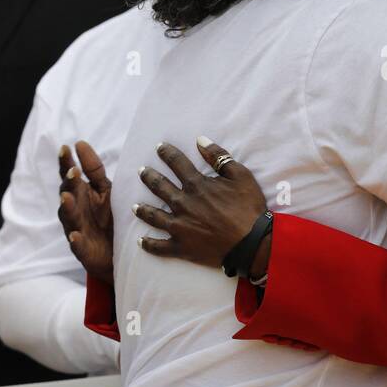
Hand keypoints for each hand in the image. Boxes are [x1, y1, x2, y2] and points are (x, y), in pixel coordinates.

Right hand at [58, 141, 113, 283]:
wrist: (120, 253)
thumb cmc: (111, 216)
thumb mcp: (106, 190)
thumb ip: (93, 169)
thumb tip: (79, 143)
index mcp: (81, 194)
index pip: (70, 176)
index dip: (66, 163)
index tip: (65, 148)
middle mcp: (76, 210)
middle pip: (67, 194)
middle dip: (68, 184)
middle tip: (73, 172)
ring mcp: (77, 230)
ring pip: (69, 218)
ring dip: (67, 208)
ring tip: (67, 198)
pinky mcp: (83, 250)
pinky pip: (77, 246)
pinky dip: (75, 241)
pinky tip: (75, 236)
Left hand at [134, 138, 267, 268]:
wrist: (252, 244)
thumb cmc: (249, 208)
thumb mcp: (240, 176)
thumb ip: (219, 157)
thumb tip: (200, 140)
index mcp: (196, 185)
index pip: (177, 163)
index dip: (167, 153)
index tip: (159, 148)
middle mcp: (183, 204)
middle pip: (159, 187)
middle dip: (148, 177)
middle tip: (141, 172)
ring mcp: (179, 227)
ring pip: (153, 216)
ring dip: (142, 210)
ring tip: (134, 206)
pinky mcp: (181, 247)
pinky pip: (159, 246)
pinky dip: (149, 244)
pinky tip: (141, 241)